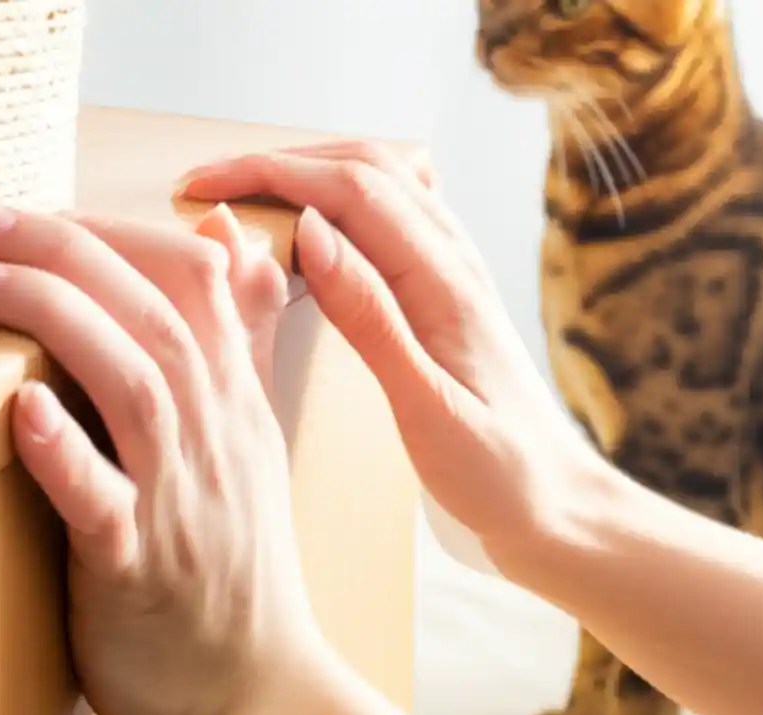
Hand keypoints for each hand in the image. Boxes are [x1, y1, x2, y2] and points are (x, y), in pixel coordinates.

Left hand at [0, 204, 317, 714]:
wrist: (254, 679)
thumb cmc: (238, 554)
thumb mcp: (250, 434)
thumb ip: (238, 335)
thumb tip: (226, 237)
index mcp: (237, 399)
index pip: (195, 280)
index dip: (115, 229)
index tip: (35, 209)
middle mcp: (217, 435)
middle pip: (157, 315)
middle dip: (65, 251)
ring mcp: (183, 501)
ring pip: (135, 386)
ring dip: (52, 320)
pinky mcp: (140, 567)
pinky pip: (105, 502)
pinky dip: (65, 452)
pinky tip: (20, 409)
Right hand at [180, 142, 613, 559]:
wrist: (559, 504)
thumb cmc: (499, 473)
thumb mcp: (429, 410)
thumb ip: (371, 319)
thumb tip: (310, 232)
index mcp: (447, 284)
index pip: (351, 190)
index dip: (272, 173)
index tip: (203, 184)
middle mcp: (455, 262)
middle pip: (365, 168)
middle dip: (280, 161)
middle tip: (208, 181)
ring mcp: (455, 273)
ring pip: (380, 184)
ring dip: (310, 172)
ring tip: (245, 193)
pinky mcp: (448, 293)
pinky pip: (391, 218)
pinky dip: (339, 201)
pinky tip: (310, 225)